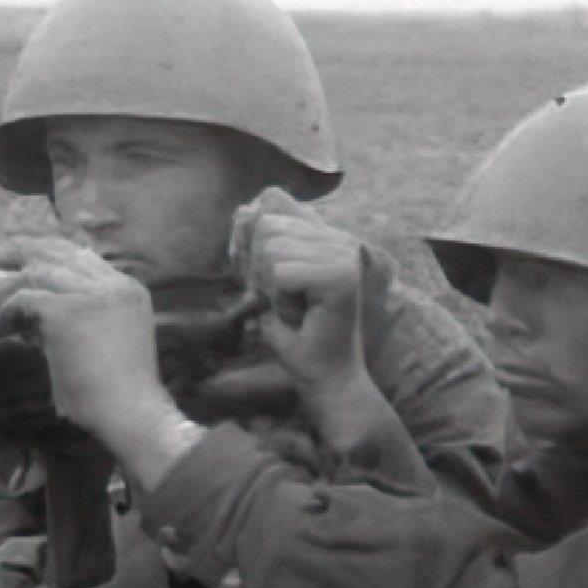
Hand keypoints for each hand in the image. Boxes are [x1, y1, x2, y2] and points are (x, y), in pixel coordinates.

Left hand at [0, 238, 172, 443]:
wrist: (131, 414)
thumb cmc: (116, 393)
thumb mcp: (105, 342)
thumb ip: (80, 318)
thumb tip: (32, 312)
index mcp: (127, 289)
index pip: (80, 255)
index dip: (45, 253)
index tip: (20, 261)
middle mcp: (112, 284)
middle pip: (56, 251)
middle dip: (19, 251)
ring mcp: (91, 294)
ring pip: (34, 272)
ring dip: (6, 291)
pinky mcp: (67, 311)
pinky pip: (23, 298)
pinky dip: (4, 313)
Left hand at [231, 188, 371, 404]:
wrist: (328, 377)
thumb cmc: (301, 337)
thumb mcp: (272, 283)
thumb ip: (262, 249)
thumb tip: (244, 210)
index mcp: (327, 237)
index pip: (270, 216)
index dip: (255, 249)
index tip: (269, 283)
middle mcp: (339, 239)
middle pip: (266, 231)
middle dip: (261, 270)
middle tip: (283, 300)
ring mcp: (343, 255)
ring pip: (271, 251)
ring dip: (271, 286)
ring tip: (294, 308)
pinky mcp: (340, 276)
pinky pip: (280, 273)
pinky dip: (279, 298)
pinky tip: (298, 314)